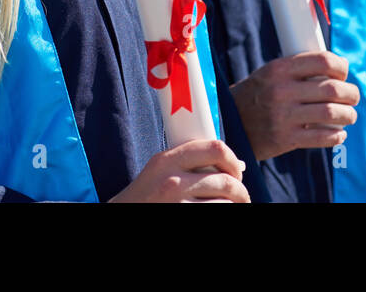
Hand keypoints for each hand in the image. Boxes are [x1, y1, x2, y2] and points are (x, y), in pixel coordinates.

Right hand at [110, 139, 249, 202]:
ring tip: (232, 207)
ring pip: (224, 203)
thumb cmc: (147, 195)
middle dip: (240, 190)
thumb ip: (189, 163)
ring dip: (233, 206)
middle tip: (242, 196)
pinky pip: (215, 213)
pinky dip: (224, 212)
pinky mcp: (181, 217)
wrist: (122, 214)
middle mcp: (172, 181)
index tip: (237, 171)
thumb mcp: (161, 171)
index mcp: (167, 160)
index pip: (214, 148)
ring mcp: (176, 204)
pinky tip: (219, 212)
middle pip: (225, 180)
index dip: (233, 160)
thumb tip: (236, 165)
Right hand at [229, 51, 359, 160]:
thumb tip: (341, 65)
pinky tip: (339, 133)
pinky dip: (337, 136)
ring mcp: (283, 116)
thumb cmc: (258, 94)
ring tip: (350, 115)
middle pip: (332, 89)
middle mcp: (282, 91)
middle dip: (351, 94)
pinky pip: (323, 137)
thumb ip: (301, 69)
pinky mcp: (285, 139)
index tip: (344, 73)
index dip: (341, 67)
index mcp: (279, 69)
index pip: (323, 61)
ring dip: (349, 115)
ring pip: (332, 113)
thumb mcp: (272, 73)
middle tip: (353, 97)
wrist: (231, 123)